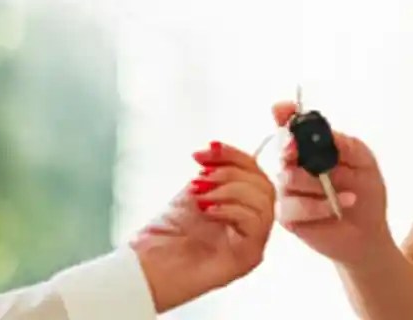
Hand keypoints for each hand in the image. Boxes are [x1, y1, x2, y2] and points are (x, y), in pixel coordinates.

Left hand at [129, 142, 274, 312]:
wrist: (147, 266)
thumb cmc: (166, 235)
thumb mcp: (193, 191)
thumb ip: (214, 171)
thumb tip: (217, 147)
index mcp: (242, 207)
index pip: (255, 173)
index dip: (234, 155)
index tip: (208, 149)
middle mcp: (251, 225)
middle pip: (264, 185)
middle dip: (232, 172)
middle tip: (202, 176)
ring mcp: (253, 242)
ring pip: (264, 201)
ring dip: (231, 189)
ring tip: (201, 195)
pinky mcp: (249, 257)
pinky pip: (256, 222)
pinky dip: (232, 209)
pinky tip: (208, 210)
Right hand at [270, 101, 396, 269]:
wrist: (369, 232)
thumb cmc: (365, 193)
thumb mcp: (364, 163)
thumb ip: (346, 145)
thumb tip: (326, 132)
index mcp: (312, 148)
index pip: (291, 126)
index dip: (284, 115)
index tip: (283, 109)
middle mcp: (295, 166)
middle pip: (284, 150)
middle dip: (294, 150)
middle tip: (301, 152)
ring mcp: (288, 191)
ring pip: (288, 179)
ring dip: (318, 184)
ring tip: (347, 192)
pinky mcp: (288, 216)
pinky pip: (294, 206)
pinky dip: (319, 206)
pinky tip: (342, 205)